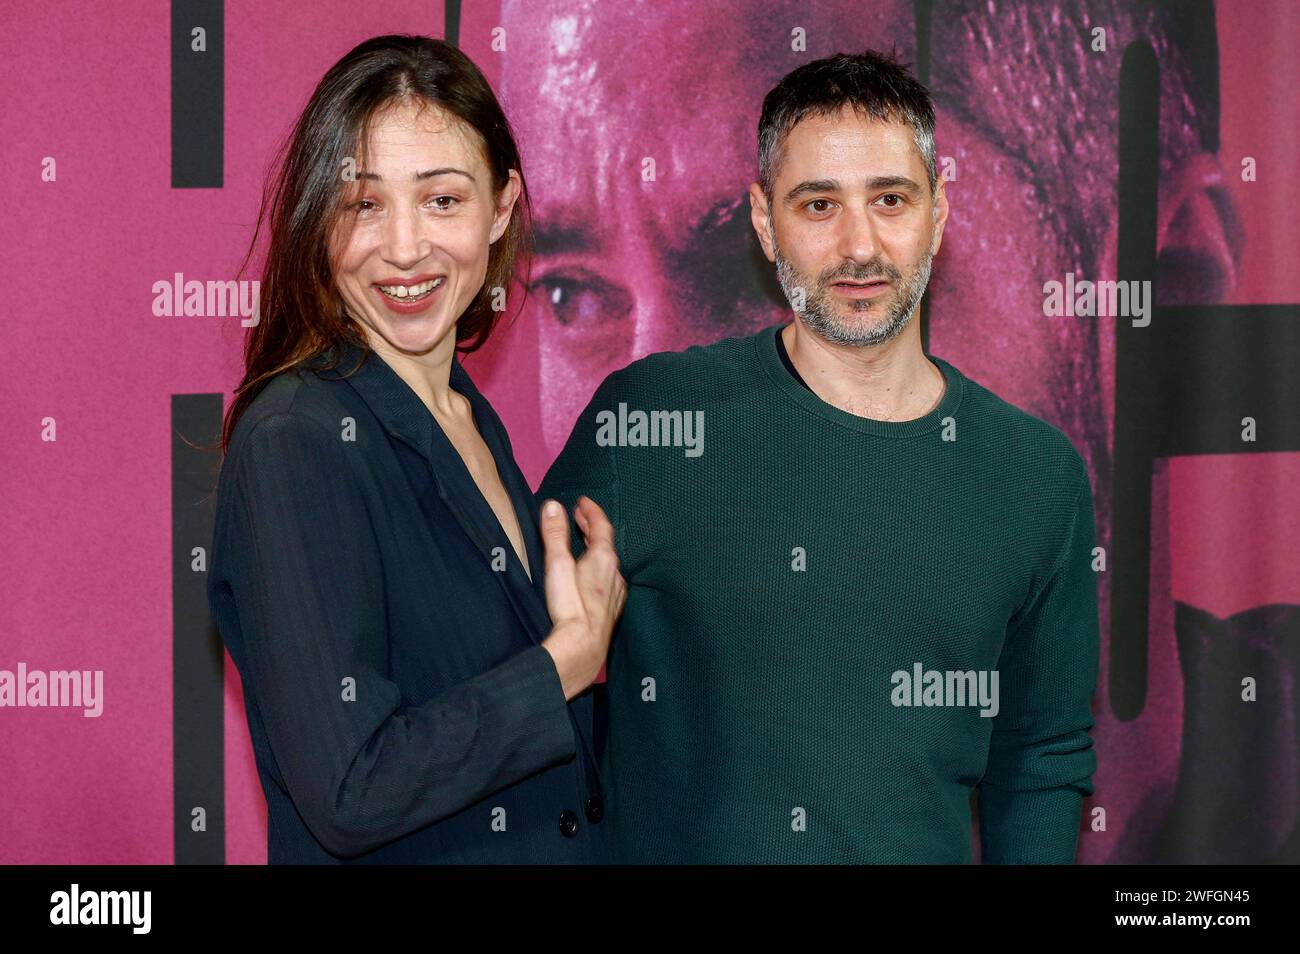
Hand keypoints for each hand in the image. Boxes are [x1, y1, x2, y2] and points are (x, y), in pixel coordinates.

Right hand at [539, 496, 626, 700]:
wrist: (582, 648)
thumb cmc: (569, 606)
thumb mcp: (558, 564)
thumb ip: (555, 534)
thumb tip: (553, 506)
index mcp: (603, 558)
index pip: (601, 525)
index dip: (592, 511)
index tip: (583, 501)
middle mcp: (614, 573)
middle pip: (606, 543)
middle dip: (592, 527)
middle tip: (580, 517)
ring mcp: (615, 593)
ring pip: (609, 563)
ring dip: (597, 549)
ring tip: (585, 543)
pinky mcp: (611, 610)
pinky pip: (610, 581)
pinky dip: (600, 570)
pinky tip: (593, 578)